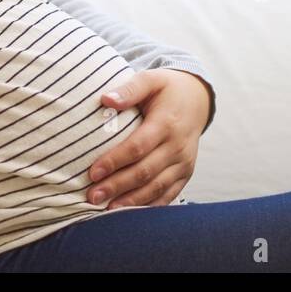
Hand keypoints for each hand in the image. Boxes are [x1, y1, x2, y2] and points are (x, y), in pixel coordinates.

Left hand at [86, 69, 209, 208]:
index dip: (115, 161)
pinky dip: (150, 205)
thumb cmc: (167, 88)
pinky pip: (169, 194)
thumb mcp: (151, 79)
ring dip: (131, 200)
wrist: (198, 98)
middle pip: (145, 172)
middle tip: (92, 196)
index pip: (138, 147)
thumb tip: (105, 99)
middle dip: (117, 186)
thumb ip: (129, 89)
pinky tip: (129, 212)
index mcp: (166, 123)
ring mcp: (184, 162)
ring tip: (107, 209)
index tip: (93, 172)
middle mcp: (177, 146)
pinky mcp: (186, 172)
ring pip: (156, 187)